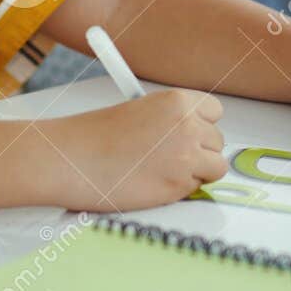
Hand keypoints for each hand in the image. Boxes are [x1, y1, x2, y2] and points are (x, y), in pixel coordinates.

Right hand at [46, 89, 226, 210]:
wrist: (72, 158)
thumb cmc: (95, 136)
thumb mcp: (140, 110)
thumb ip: (171, 120)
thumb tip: (194, 134)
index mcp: (177, 101)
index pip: (215, 111)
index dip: (202, 124)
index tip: (192, 132)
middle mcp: (188, 126)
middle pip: (217, 140)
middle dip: (200, 150)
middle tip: (170, 156)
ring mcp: (186, 156)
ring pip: (215, 167)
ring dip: (196, 171)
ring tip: (163, 170)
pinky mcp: (178, 185)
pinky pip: (196, 188)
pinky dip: (181, 189)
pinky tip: (154, 182)